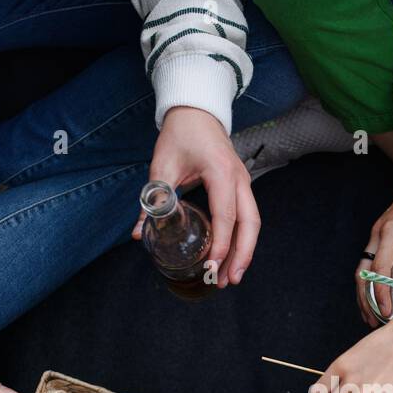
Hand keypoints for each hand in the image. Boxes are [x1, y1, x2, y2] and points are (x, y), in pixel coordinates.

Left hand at [135, 106, 256, 287]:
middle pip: (250, 224)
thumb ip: (154, 199)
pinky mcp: (240, 186)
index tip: (212, 265)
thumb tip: (140, 234)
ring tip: (230, 277)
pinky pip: (247, 217)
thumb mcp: (162, 165)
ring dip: (244, 251)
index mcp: (221, 172)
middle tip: (228, 280)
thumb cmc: (181, 133)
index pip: (226, 215)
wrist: (197, 111)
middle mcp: (239, 179)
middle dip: (242, 255)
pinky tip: (231, 257)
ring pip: (253, 223)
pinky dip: (241, 239)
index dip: (221, 243)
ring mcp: (243, 183)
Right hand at [356, 171, 392, 325]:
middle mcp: (379, 233)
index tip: (387, 313)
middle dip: (366, 300)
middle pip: (363, 273)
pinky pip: (370, 263)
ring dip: (365, 294)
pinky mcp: (382, 236)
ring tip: (372, 316)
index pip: (380, 269)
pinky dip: (372, 282)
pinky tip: (380, 297)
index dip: (382, 294)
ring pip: (363, 269)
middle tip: (374, 321)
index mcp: (391, 231)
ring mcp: (378, 234)